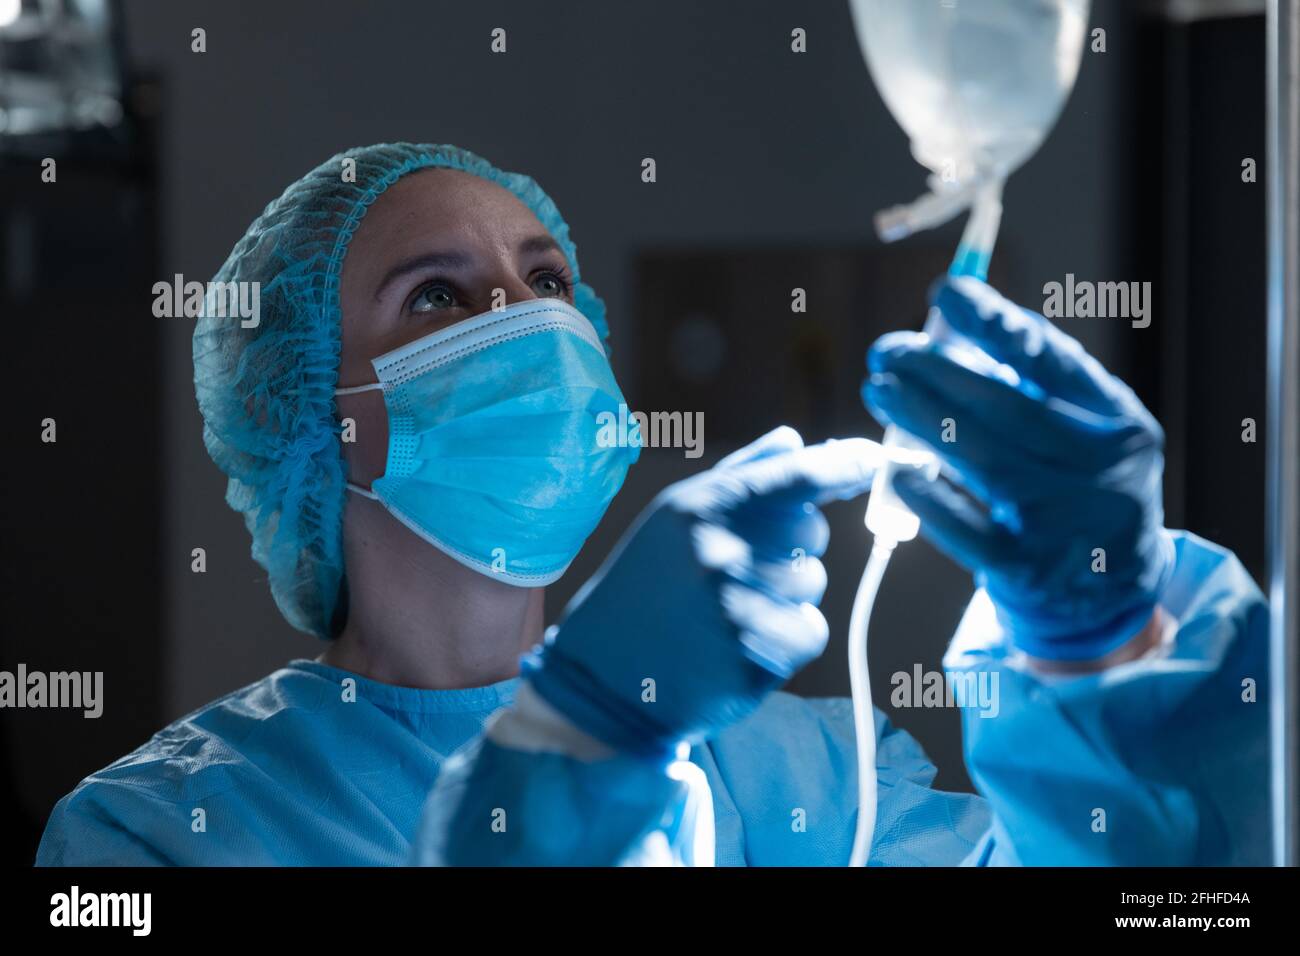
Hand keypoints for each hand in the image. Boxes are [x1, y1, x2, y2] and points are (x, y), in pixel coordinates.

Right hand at [521, 427, 881, 759]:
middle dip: (792, 547)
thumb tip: (796, 440)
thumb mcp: (675, 519)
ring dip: (788, 597)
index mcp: (701, 509)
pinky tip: (744, 642)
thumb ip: (740, 478)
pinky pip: (810, 633)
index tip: (870, 459)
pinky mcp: (750, 661)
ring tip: (732, 610)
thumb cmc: (644, 587)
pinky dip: (789, 639)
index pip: (794, 477)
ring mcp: (736, 610)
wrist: (606, 675)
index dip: (844, 465)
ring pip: (813, 586)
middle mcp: (720, 554)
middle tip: (740, 568)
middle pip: (813, 534)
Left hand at [862, 276, 1174, 661]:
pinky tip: (896, 469)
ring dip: (923, 420)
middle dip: (939, 373)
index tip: (945, 291)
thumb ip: (1026, 387)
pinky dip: (930, 497)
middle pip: (1010, 411)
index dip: (996, 324)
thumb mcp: (1079, 433)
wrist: (1109, 596)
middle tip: (886, 350)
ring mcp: (1064, 523)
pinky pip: (967, 529)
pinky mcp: (1026, 570)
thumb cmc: (1077, 489)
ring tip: (878, 389)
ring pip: (985, 462)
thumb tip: (944, 333)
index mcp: (1118, 422)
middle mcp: (1101, 471)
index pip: (1053, 362)